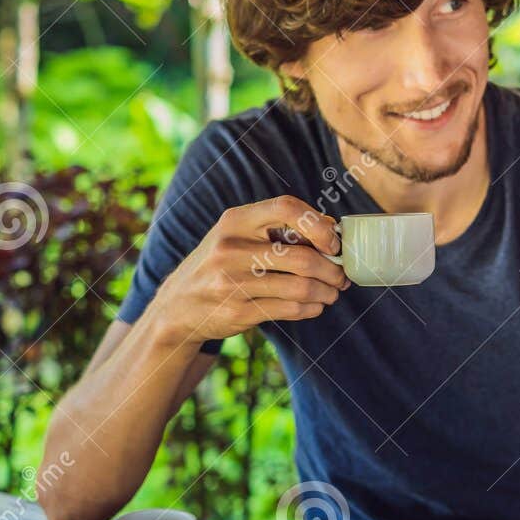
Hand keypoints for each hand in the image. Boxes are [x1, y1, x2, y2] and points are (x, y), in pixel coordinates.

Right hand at [148, 195, 350, 347]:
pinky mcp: (238, 311)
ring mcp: (233, 282)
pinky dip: (311, 308)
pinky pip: (290, 309)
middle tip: (341, 276)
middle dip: (332, 269)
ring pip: (301, 287)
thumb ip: (276, 230)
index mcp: (235, 221)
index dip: (318, 225)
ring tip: (331, 293)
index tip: (333, 243)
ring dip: (326, 292)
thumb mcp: (235, 236)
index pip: (286, 207)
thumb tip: (331, 230)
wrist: (178, 306)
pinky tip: (314, 306)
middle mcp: (231, 248)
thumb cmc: (219, 265)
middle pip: (302, 256)